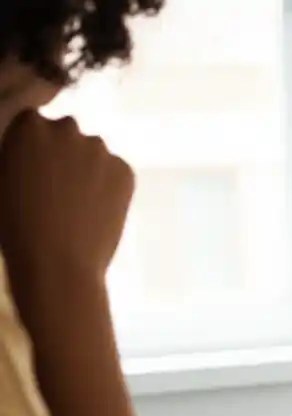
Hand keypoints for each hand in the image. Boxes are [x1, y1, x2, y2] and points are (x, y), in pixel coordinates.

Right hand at [0, 111, 134, 279]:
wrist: (57, 262)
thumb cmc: (15, 225)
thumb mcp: (2, 179)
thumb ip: (18, 155)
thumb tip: (28, 154)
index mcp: (29, 126)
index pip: (34, 123)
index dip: (34, 147)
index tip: (34, 167)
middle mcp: (67, 128)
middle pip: (66, 133)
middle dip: (63, 152)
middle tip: (57, 187)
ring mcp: (100, 149)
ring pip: (94, 153)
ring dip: (88, 168)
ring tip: (78, 203)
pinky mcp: (125, 171)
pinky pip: (116, 172)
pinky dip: (110, 186)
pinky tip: (97, 211)